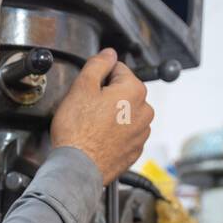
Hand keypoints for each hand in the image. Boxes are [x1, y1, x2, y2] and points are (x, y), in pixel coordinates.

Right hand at [50, 48, 154, 184]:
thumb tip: (108, 54)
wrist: (77, 168)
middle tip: (86, 110)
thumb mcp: (81, 88)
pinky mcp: (134, 151)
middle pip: (124, 93)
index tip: (88, 90)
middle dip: (107, 97)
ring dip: (112, 116)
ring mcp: (141, 133)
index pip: (118, 69)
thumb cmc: (78, 132)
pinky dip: (114, 134)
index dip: (99, 77)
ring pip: (126, 114)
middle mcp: (144, 111)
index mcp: (134, 91)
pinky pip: (125, 134)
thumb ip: (98, 64)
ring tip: (92, 126)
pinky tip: (98, 139)